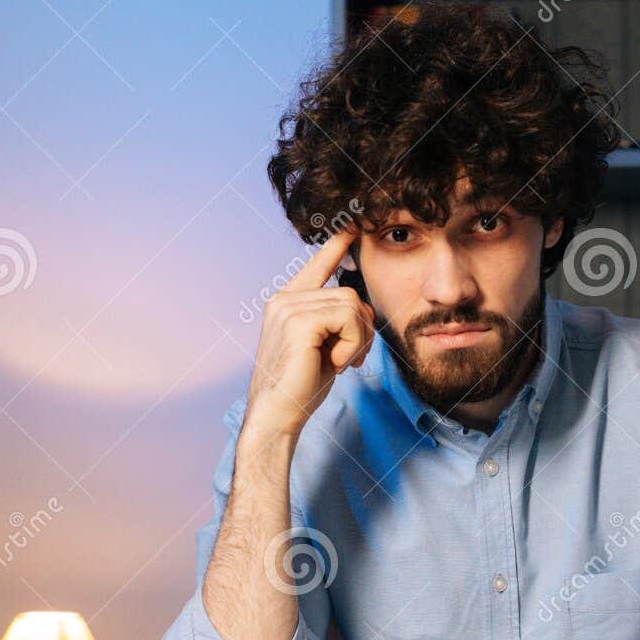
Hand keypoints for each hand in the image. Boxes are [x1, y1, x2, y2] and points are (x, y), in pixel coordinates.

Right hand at [243, 229, 373, 440]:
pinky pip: (348, 317)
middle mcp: (284, 298)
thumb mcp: (323, 347)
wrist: (277, 415)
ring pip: (351, 305)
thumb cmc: (301, 387)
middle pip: (349, 293)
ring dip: (358, 339)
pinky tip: (336, 363)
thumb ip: (335, 322)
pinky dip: (352, 343)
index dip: (334, 245)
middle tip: (351, 358)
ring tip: (342, 362)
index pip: (316, 265)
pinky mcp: (298, 321)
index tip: (350, 225)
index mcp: (287, 303)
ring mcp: (288, 307)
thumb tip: (360, 307)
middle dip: (361, 329)